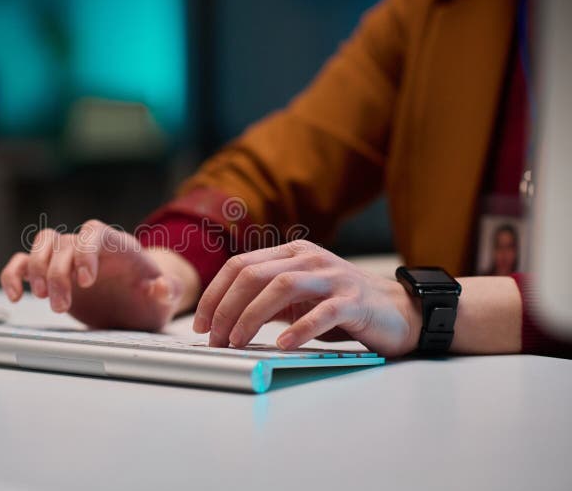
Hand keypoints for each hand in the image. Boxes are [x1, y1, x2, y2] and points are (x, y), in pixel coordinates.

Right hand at [0, 220, 199, 330]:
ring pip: (42, 244)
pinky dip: (14, 274)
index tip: (85, 281)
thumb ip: (167, 292)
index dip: (85, 251)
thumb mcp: (165, 300)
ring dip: (36, 270)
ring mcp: (68, 258)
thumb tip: (160, 287)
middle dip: (57, 274)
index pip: (94, 232)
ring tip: (41, 298)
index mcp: (117, 246)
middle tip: (61, 306)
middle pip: (64, 241)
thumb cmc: (150, 298)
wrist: (136, 305)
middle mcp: (89, 247)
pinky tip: (14, 296)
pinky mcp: (51, 274)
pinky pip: (24, 262)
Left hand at [192, 240, 420, 356]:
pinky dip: (299, 328)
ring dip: (252, 316)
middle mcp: (308, 259)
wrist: (398, 311)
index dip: (214, 294)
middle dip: (226, 307)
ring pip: (282, 287)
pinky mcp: (353, 301)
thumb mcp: (299, 296)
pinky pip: (322, 312)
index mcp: (290, 254)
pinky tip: (282, 345)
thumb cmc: (341, 306)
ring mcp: (332, 277)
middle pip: (254, 275)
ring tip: (237, 341)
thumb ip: (267, 299)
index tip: (200, 324)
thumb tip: (223, 321)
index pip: (239, 266)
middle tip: (214, 338)